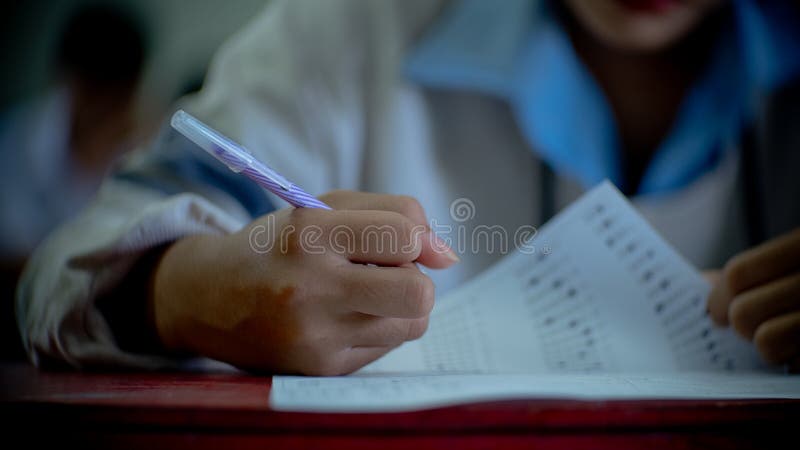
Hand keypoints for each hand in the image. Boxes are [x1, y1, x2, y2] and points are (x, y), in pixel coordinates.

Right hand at [149, 191, 458, 374]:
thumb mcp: (324, 207)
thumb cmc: (279, 244)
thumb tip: (449, 258)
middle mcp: (309, 288)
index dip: (415, 236)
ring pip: (413, 322)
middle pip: (419, 293)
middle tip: (389, 270)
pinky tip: (343, 316)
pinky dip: (378, 327)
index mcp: (308, 233)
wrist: (208, 298)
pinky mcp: (322, 368)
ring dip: (400, 304)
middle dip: (418, 278)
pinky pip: (387, 345)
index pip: (403, 234)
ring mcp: (315, 336)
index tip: (402, 240)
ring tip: (360, 292)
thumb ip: (393, 213)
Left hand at [707, 228, 799, 366]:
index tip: (716, 310)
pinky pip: (798, 365)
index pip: (738, 275)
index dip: (718, 296)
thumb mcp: (795, 257)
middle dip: (741, 325)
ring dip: (769, 347)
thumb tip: (701, 285)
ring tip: (786, 338)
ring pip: (767, 343)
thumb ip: (754, 271)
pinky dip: (797, 362)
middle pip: (743, 312)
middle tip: (752, 327)